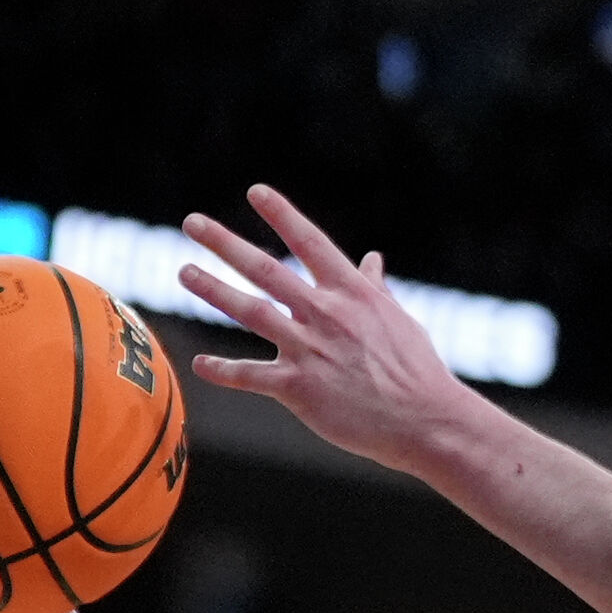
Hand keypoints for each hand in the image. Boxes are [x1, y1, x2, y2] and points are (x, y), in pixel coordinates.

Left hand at [176, 185, 488, 473]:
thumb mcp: (399, 321)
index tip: (256, 192)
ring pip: (250, 311)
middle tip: (193, 222)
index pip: (311, 243)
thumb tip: (373, 260)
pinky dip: (223, 371)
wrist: (426, 420)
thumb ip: (376, 289)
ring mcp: (310, 349)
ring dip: (213, 290)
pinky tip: (200, 366)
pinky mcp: (299, 388)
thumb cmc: (418, 373)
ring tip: (185, 271)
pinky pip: (251, 375)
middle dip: (225, 243)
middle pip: (266, 269)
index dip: (282, 215)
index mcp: (353, 294)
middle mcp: (326, 313)